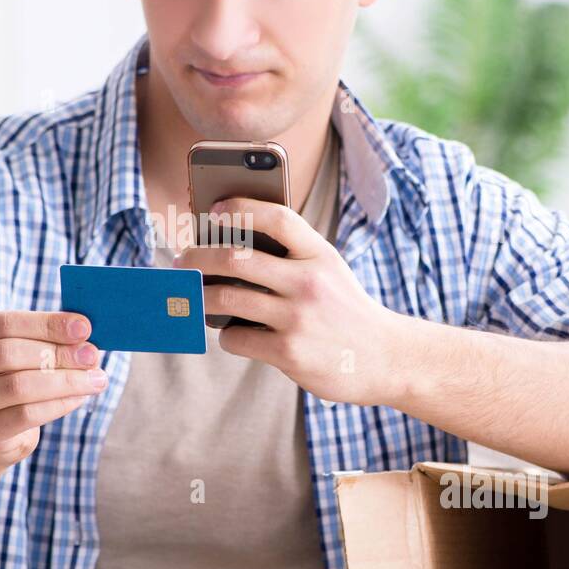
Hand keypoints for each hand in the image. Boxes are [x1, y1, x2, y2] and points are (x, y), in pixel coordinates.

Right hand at [0, 311, 106, 467]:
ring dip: (64, 380)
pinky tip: (80, 397)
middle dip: (56, 352)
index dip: (46, 324)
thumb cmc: (3, 376)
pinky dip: (59, 404)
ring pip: (18, 386)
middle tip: (92, 355)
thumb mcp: (13, 349)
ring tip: (95, 378)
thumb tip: (82, 331)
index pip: (2, 323)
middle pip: (6, 353)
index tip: (84, 327)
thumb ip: (40, 335)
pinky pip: (26, 415)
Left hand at [174, 196, 409, 405]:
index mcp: (320, 254)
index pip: (276, 217)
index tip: (212, 212)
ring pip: (226, 298)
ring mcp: (298, 318)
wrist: (385, 359)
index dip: (238, 208)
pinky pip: (234, 337)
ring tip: (196, 298)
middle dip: (197, 257)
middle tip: (183, 262)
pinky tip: (235, 334)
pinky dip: (227, 335)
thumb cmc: (345, 310)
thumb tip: (226, 246)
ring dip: (202, 298)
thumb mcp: (329, 272)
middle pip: (235, 257)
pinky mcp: (288, 352)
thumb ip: (291, 256)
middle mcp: (309, 281)